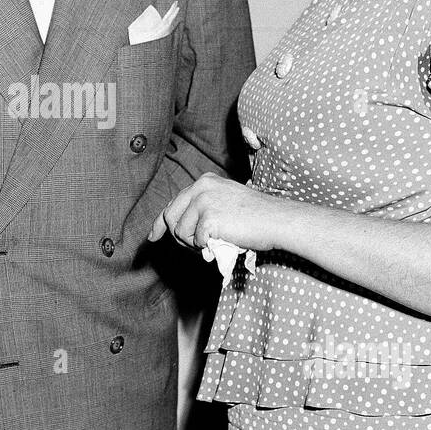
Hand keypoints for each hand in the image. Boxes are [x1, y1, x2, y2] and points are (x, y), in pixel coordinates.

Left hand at [148, 172, 287, 252]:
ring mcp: (204, 201)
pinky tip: (222, 240)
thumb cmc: (256, 216)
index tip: (153, 237)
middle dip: (180, 238)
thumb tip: (178, 227)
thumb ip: (202, 208)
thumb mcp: (225, 202)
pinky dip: (207, 247)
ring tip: (215, 241)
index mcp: (204, 182)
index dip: (160, 224)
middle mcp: (200, 187)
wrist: (277, 220)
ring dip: (195, 244)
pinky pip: (196, 241)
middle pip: (172, 220)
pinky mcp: (208, 217)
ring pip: (181, 233)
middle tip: (197, 247)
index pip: (173, 204)